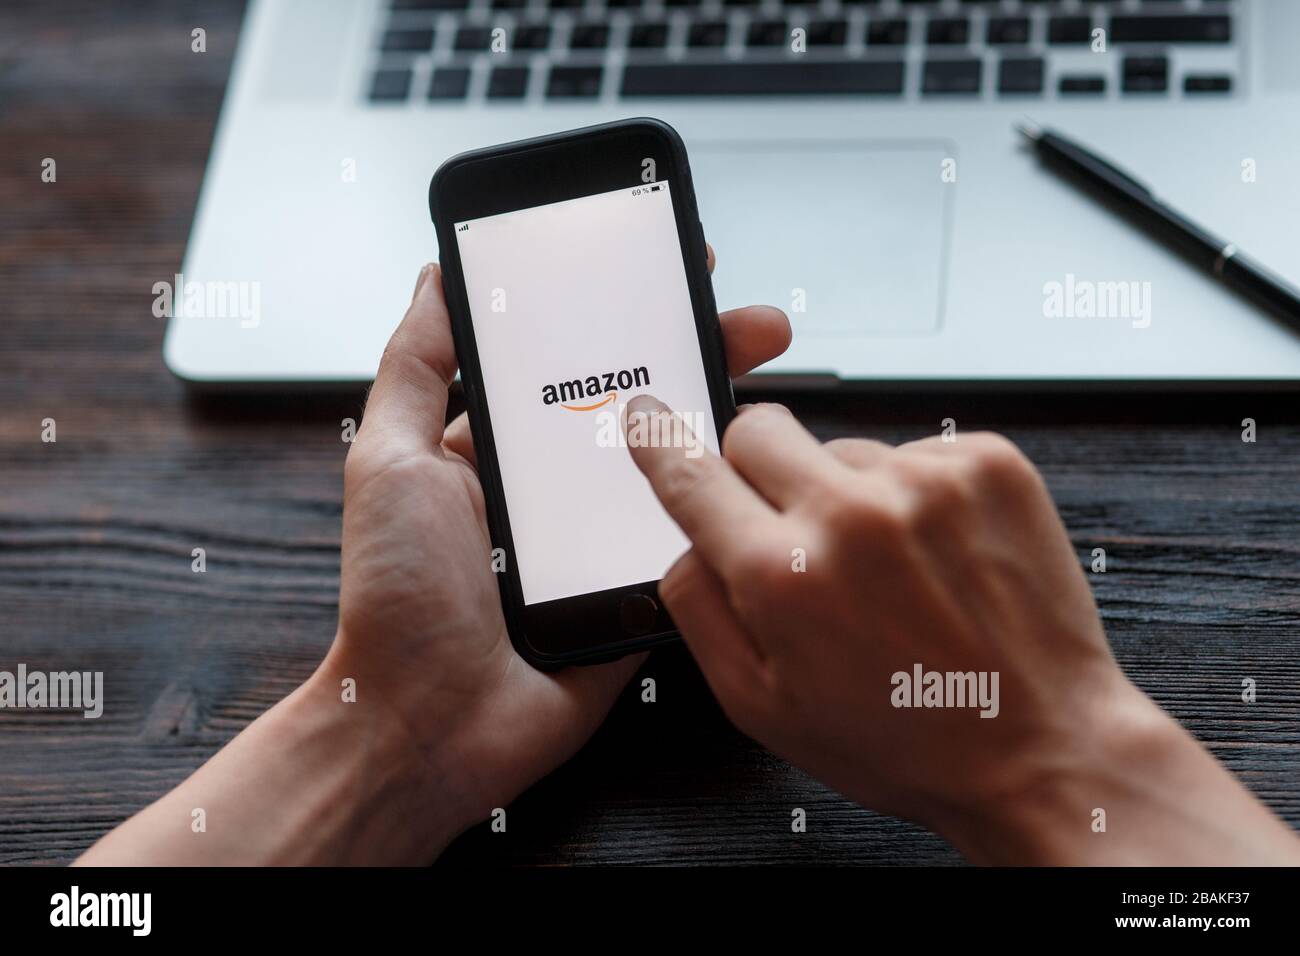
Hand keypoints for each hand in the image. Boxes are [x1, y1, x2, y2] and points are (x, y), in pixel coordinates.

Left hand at [324, 250, 789, 853]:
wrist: (429, 725)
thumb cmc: (396, 595)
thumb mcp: (389, 460)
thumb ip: (416, 367)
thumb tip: (436, 274)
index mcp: (502, 447)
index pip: (573, 361)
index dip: (623, 313)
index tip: (669, 269)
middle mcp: (558, 486)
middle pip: (641, 402)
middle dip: (699, 351)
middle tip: (752, 321)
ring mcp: (604, 537)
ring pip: (676, 466)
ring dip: (724, 418)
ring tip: (763, 372)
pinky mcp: (639, 589)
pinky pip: (689, 539)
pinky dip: (723, 505)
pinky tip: (756, 466)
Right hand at [622, 399, 1299, 863]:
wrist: (1042, 746)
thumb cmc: (904, 736)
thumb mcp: (761, 706)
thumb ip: (698, 608)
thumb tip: (686, 537)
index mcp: (781, 576)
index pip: (689, 473)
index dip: (659, 440)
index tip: (648, 417)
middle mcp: (850, 514)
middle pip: (760, 429)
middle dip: (757, 469)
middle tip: (793, 530)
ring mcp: (926, 480)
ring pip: (841, 447)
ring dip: (846, 494)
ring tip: (890, 569)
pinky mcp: (987, 464)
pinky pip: (913, 450)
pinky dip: (912, 492)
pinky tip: (935, 554)